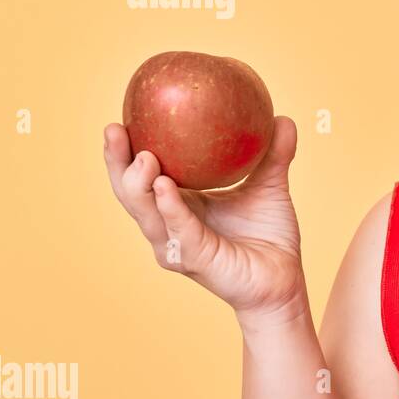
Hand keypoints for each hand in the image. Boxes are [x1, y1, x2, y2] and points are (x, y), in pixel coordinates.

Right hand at [102, 115, 308, 324]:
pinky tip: (164, 186)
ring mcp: (178, 245)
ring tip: (143, 156)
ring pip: (146, 214)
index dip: (126, 150)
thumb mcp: (271, 186)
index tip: (121, 118)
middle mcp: (170, 226)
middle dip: (117, 162)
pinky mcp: (195, 260)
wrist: (284, 280)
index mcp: (180, 205)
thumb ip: (273, 154)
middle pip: (130, 193)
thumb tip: (282, 117)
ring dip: (139, 184)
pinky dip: (171, 208)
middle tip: (114, 129)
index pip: (142, 175)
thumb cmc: (269, 236)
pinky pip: (180, 231)